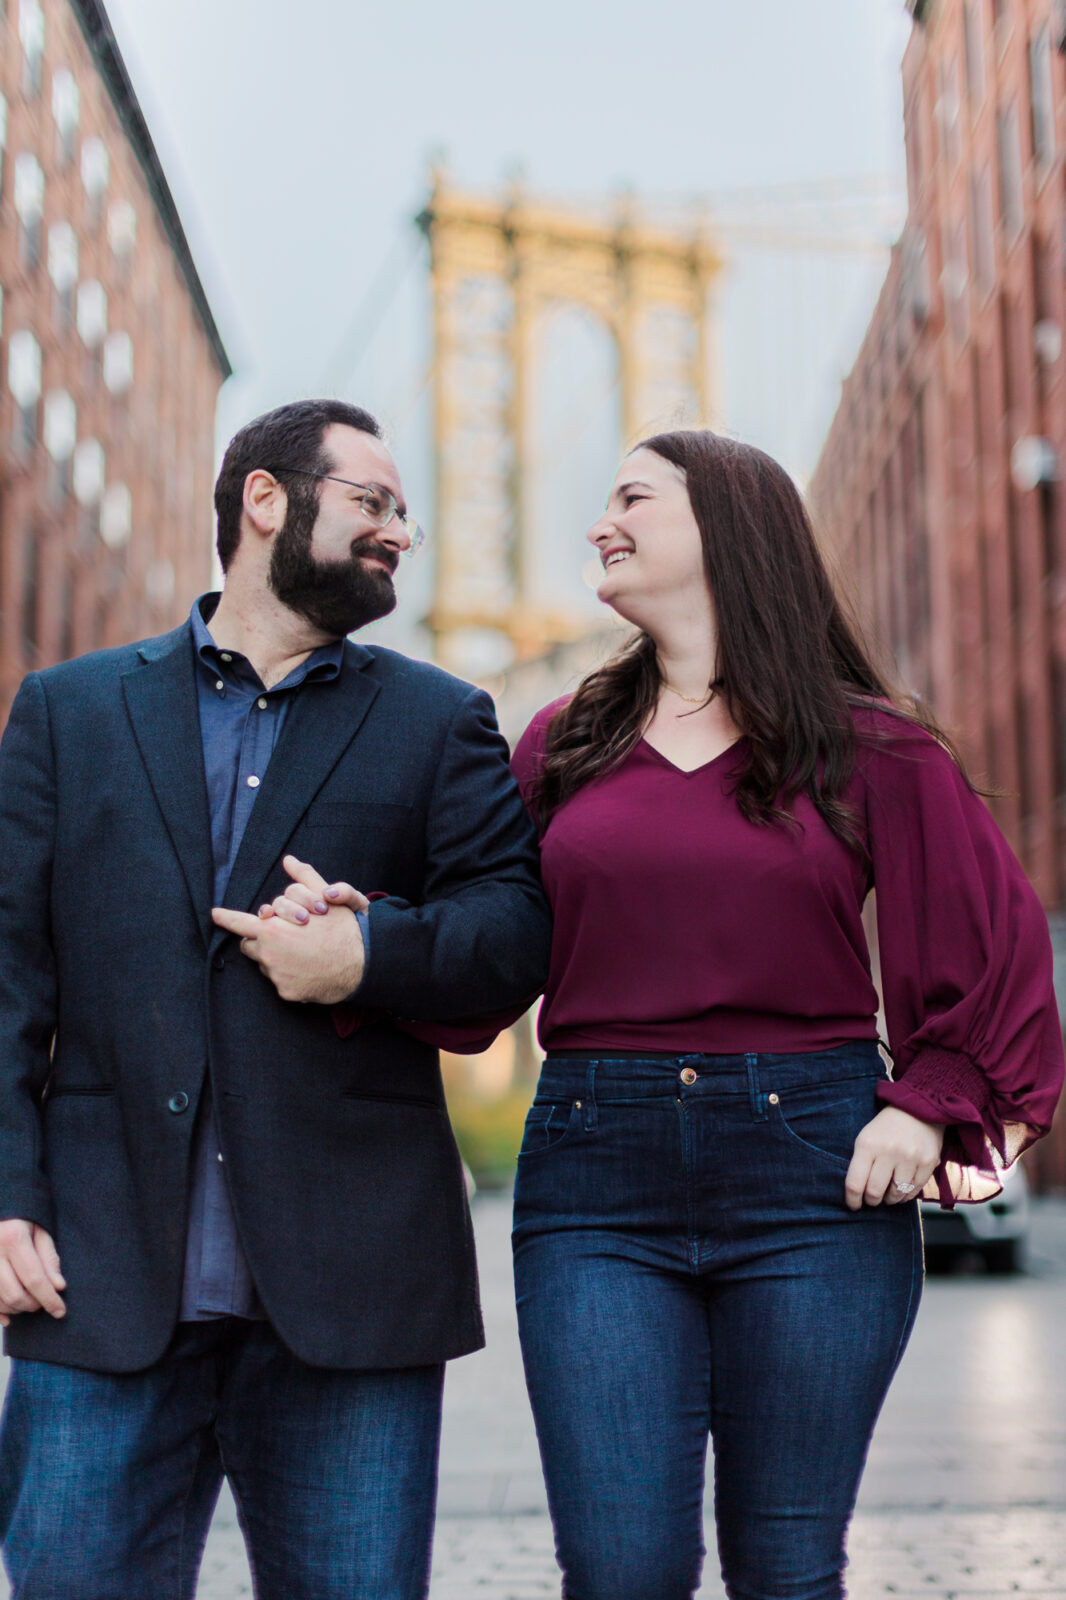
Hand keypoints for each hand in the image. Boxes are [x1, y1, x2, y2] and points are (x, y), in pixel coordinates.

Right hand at [0, 1219, 65, 1323]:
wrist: (0, 1206)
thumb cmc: (22, 1218)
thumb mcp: (41, 1230)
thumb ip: (49, 1259)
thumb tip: (58, 1287)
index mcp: (12, 1239)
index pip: (34, 1278)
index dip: (49, 1298)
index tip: (60, 1311)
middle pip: (14, 1294)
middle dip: (33, 1305)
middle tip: (44, 1302)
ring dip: (16, 1309)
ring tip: (30, 1302)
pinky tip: (9, 1318)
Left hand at [211, 856, 365, 1004]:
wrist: (362, 966)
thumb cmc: (343, 930)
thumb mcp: (326, 897)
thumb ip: (304, 878)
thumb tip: (289, 860)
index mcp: (273, 929)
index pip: (239, 923)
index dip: (226, 918)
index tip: (215, 914)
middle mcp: (269, 954)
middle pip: (250, 944)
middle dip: (262, 938)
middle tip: (283, 934)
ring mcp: (276, 975)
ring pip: (265, 963)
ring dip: (275, 956)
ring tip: (300, 951)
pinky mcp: (286, 992)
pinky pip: (279, 980)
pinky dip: (288, 974)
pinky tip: (307, 968)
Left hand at [845, 1106, 943, 1209]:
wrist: (917, 1108)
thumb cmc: (886, 1127)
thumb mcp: (866, 1137)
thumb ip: (860, 1163)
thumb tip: (857, 1193)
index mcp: (868, 1145)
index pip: (855, 1183)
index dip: (852, 1200)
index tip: (853, 1205)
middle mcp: (889, 1152)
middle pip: (874, 1192)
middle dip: (871, 1201)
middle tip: (872, 1200)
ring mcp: (910, 1158)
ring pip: (896, 1194)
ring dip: (890, 1199)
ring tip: (887, 1195)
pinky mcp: (928, 1162)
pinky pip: (914, 1190)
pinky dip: (906, 1195)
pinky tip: (902, 1191)